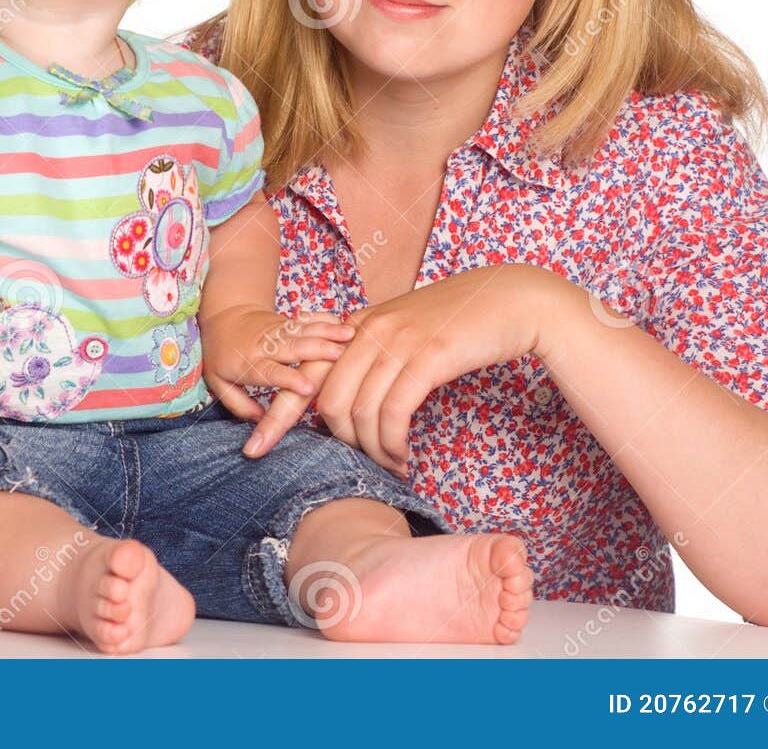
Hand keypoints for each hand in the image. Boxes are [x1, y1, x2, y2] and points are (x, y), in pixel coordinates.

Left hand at [200, 306, 350, 422]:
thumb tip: (260, 421)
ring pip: (304, 330)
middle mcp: (265, 345)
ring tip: (349, 334)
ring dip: (327, 332)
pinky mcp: (290, 322)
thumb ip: (239, 405)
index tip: (308, 387)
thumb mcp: (219, 383)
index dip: (288, 378)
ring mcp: (280, 331)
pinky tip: (343, 320)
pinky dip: (326, 320)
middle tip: (339, 354)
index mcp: (247, 362)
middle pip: (292, 347)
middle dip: (316, 350)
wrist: (226, 315)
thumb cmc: (222, 355)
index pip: (269, 372)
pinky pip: (310, 319)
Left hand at [245, 265, 558, 472]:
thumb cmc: (461, 322)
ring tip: (391, 466)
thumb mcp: (407, 331)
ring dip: (372, 451)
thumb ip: (375, 355)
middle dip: (335, 444)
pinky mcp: (426, 358)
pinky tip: (403, 458)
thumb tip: (350, 399)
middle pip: (324, 400)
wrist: (510, 299)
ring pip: (358, 412)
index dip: (277, 413)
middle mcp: (369, 330)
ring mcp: (396, 342)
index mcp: (359, 325)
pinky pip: (392, 413)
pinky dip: (392, 445)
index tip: (257, 447)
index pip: (304, 373)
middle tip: (358, 466)